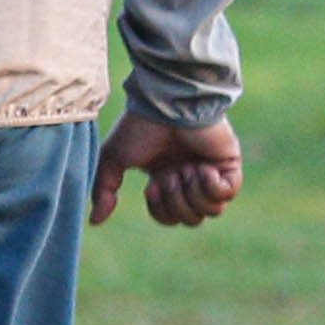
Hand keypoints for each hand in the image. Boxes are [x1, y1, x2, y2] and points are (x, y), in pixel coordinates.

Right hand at [95, 111, 240, 226]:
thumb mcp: (113, 159)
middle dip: (176, 201)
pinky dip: (212, 187)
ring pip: (212, 211)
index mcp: (167, 178)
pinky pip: (228, 194)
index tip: (152, 186)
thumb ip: (104, 190)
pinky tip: (202, 168)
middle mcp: (191, 177)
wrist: (166, 103)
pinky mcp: (229, 163)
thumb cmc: (141, 125)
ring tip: (187, 169)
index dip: (160, 210)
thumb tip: (95, 221)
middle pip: (191, 219)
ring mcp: (212, 171)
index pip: (170, 217)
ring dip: (192, 193)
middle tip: (170, 175)